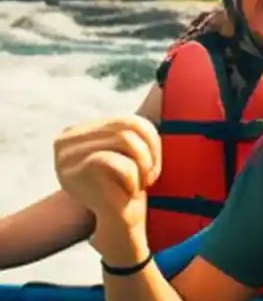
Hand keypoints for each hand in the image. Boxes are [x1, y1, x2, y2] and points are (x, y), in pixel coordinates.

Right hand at [53, 116, 160, 233]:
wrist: (118, 224)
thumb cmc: (127, 186)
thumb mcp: (125, 150)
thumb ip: (127, 127)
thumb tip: (159, 75)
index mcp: (76, 132)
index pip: (127, 120)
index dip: (151, 140)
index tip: (154, 165)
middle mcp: (65, 141)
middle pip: (127, 127)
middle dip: (150, 152)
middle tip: (152, 176)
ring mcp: (66, 157)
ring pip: (125, 140)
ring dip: (144, 164)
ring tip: (144, 182)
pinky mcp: (74, 172)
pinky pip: (118, 162)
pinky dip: (134, 177)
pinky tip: (130, 191)